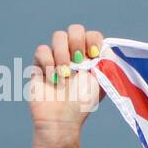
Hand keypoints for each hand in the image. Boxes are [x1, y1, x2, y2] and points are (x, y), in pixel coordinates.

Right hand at [28, 24, 105, 138]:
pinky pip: (42, 49)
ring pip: (58, 36)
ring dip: (63, 55)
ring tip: (66, 75)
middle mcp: (74, 54)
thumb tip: (105, 46)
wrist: (61, 118)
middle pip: (75, 29)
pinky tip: (53, 79)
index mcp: (90, 58)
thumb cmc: (83, 102)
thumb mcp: (101, 81)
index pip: (93, 35)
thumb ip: (107, 62)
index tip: (94, 55)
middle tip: (79, 61)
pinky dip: (49, 64)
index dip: (93, 40)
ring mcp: (56, 57)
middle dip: (78, 42)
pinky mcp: (40, 63)